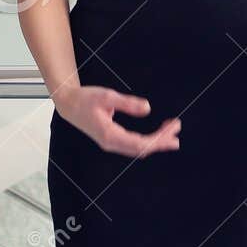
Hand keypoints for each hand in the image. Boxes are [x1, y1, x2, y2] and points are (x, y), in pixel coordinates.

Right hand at [54, 86, 180, 156]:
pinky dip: (148, 140)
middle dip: (161, 141)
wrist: (68, 104)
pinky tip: (157, 133)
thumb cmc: (86, 98)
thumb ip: (127, 103)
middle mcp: (111, 143)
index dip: (159, 139)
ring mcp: (111, 143)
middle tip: (177, 130)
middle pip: (142, 149)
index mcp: (110, 135)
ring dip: (156, 141)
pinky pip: (134, 144)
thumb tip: (147, 108)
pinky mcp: (112, 139)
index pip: (140, 144)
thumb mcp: (107, 96)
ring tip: (172, 132)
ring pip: (138, 149)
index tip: (173, 129)